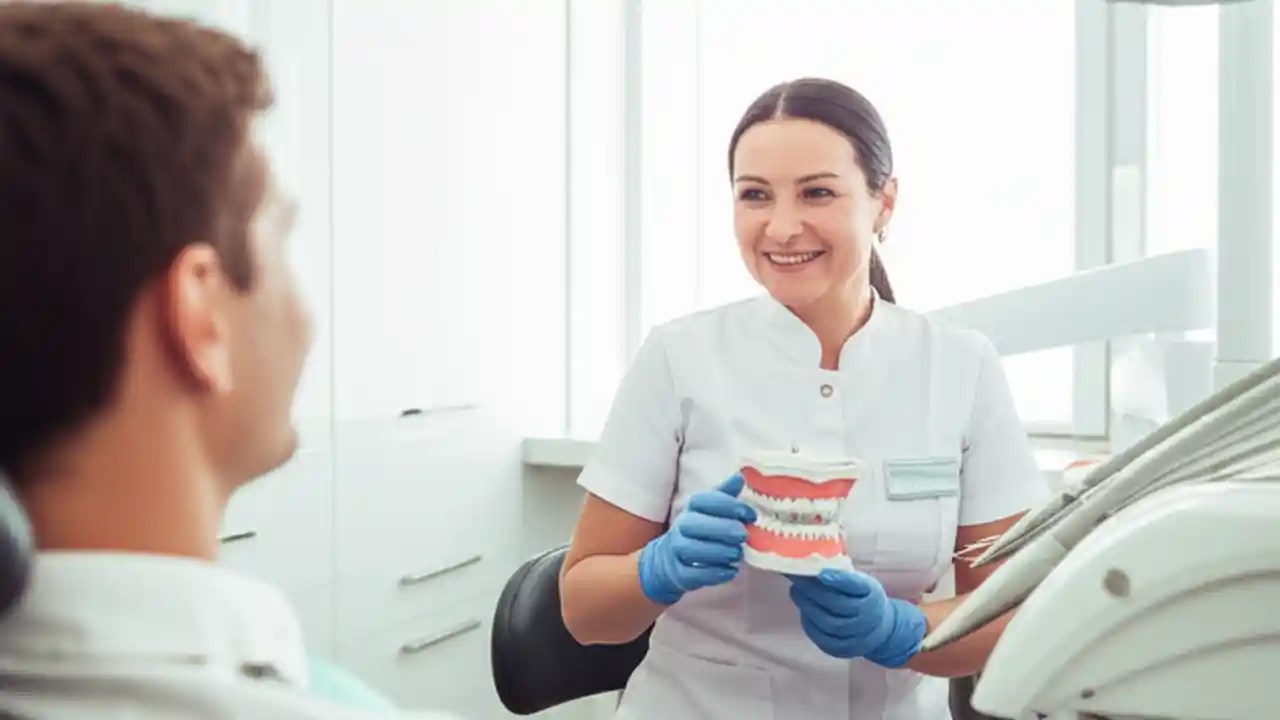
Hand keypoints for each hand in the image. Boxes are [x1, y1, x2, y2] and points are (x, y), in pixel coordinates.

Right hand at [637, 473, 756, 604]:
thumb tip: (740, 476)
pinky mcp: (679, 573)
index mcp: (692, 509)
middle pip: (696, 524)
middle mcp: (682, 527)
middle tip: (743, 535)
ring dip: (719, 552)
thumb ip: (725, 496)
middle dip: (722, 529)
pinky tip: (730, 570)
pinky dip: (714, 573)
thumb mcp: (710, 512)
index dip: (727, 504)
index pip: (703, 500)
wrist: (668, 560)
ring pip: (693, 549)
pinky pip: (693, 573)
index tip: (749, 514)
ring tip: (737, 554)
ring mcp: (677, 550)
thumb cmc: (699, 531)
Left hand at [788, 569, 927, 667]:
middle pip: (837, 605)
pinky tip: (804, 610)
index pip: (856, 587)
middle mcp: (867, 619)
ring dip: (808, 606)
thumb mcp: (862, 583)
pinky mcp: (841, 650)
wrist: (877, 629)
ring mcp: (855, 637)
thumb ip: (844, 575)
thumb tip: (814, 560)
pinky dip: (809, 622)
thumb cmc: (864, 599)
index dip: (839, 579)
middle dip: (813, 590)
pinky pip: (821, 637)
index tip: (821, 572)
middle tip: (796, 577)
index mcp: (872, 596)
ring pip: (828, 623)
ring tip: (796, 592)